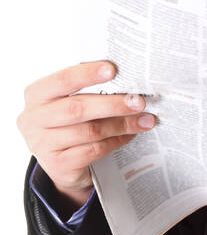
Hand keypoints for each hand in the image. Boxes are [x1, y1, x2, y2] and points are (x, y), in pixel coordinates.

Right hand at [17, 60, 156, 204]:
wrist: (59, 165)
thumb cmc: (68, 125)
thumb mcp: (67, 104)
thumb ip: (87, 91)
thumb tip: (126, 81)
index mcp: (36, 96)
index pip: (61, 80)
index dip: (86, 74)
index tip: (112, 69)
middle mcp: (33, 119)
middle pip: (77, 108)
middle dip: (112, 104)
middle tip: (138, 102)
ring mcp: (43, 144)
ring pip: (89, 131)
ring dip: (121, 125)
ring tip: (144, 120)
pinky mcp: (58, 165)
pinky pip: (93, 150)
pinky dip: (115, 141)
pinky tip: (129, 135)